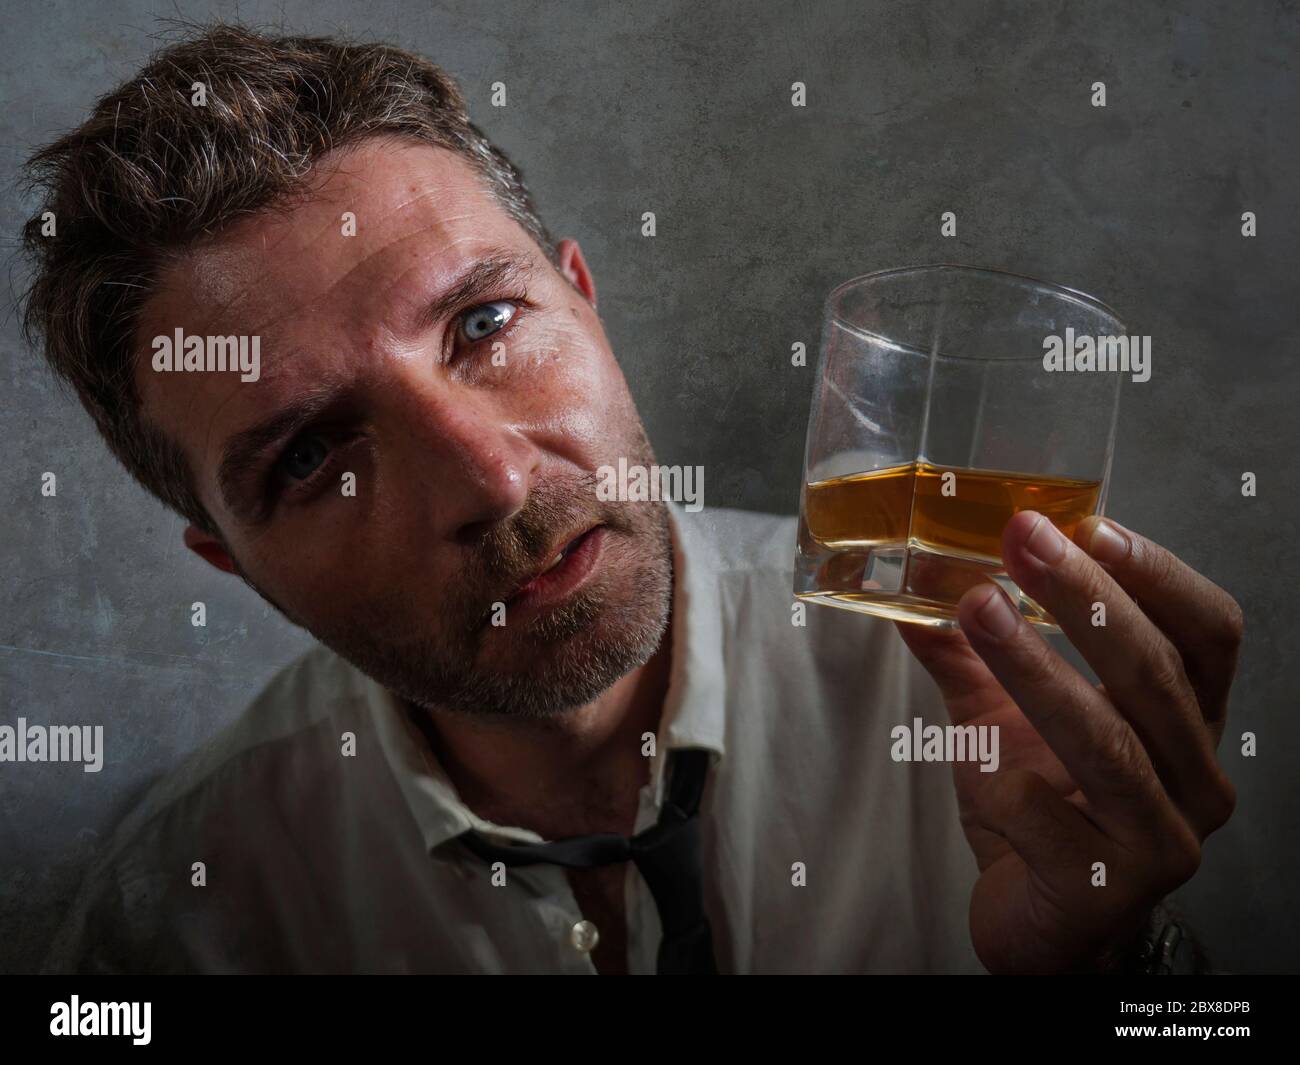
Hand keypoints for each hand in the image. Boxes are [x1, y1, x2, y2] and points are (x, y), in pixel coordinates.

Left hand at [895, 510, 1241, 973]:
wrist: (1036, 920)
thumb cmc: (1035, 811)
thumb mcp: (998, 714)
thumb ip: (965, 648)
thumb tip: (910, 574)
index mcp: (1184, 720)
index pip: (1206, 631)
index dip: (1155, 573)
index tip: (1087, 522)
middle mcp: (1194, 775)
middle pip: (1157, 672)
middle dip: (1085, 596)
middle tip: (1021, 540)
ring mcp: (1162, 836)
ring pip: (1108, 740)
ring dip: (1036, 667)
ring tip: (976, 610)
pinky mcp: (1111, 886)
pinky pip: (1048, 816)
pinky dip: (1002, 776)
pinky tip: (972, 756)